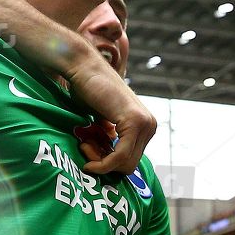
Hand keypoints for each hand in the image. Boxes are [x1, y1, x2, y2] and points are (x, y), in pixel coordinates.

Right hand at [67, 54, 156, 175]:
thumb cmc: (88, 91)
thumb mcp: (102, 122)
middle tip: (84, 148)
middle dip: (103, 163)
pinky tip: (87, 154)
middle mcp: (149, 126)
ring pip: (125, 165)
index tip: (87, 150)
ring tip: (84, 145)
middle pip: (129, 166)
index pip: (130, 160)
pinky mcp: (134, 122)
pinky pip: (120, 157)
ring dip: (100, 161)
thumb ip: (110, 139)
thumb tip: (107, 163)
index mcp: (144, 126)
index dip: (107, 163)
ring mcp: (145, 124)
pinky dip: (102, 163)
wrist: (84, 68)